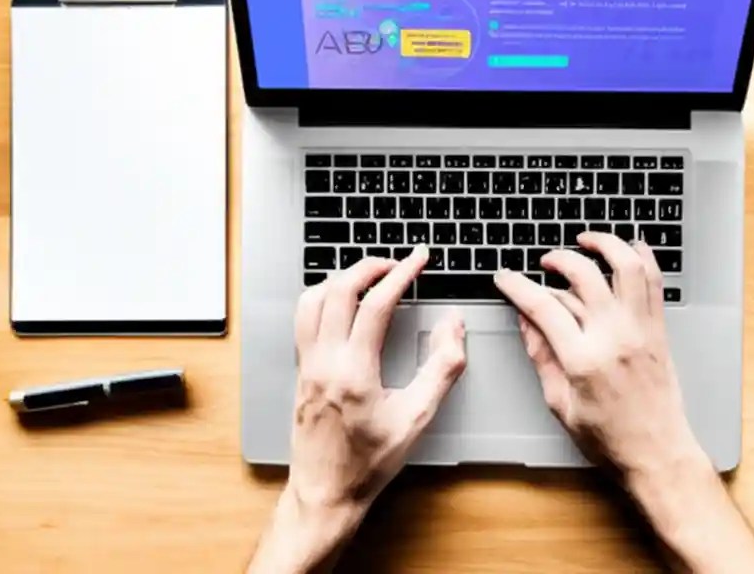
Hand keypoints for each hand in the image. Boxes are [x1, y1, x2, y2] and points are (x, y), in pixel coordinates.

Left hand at [249, 245, 465, 573]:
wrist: (326, 492)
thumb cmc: (369, 462)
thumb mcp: (418, 417)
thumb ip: (443, 368)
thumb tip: (453, 327)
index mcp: (354, 371)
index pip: (376, 304)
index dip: (402, 273)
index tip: (419, 260)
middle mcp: (324, 361)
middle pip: (339, 289)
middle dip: (370, 266)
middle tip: (396, 262)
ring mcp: (307, 365)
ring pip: (313, 299)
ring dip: (342, 278)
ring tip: (369, 275)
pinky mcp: (300, 371)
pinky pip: (303, 318)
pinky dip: (322, 297)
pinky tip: (340, 303)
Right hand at [495, 234, 753, 572]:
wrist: (657, 452)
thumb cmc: (610, 438)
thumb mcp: (560, 405)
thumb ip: (542, 358)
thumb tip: (527, 323)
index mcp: (583, 360)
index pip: (544, 307)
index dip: (518, 286)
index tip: (505, 278)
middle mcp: (614, 338)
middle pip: (584, 275)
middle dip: (558, 259)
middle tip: (544, 262)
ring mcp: (641, 330)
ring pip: (626, 267)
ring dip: (604, 245)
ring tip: (586, 241)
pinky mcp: (659, 330)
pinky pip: (654, 282)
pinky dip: (642, 257)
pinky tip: (630, 247)